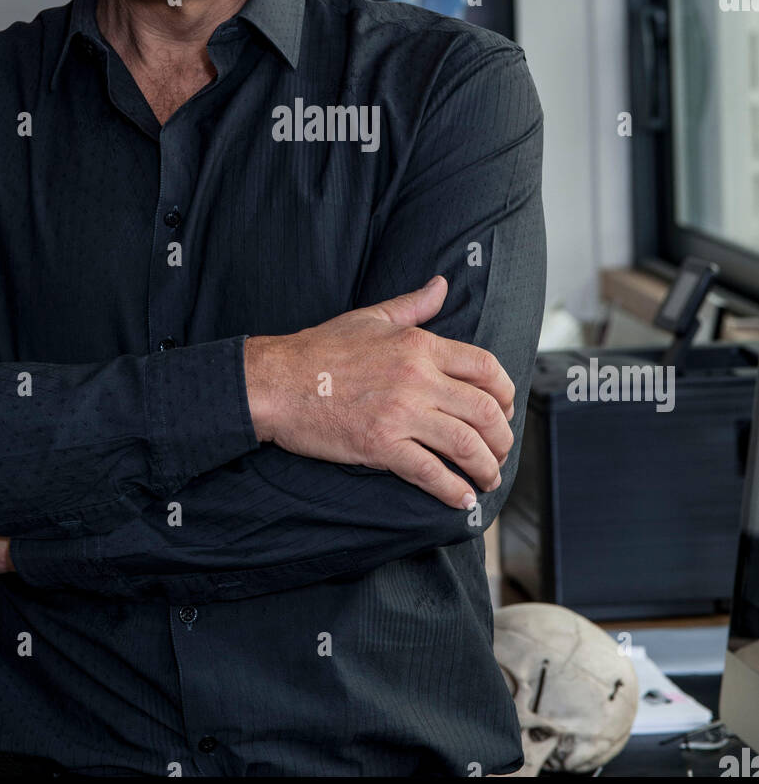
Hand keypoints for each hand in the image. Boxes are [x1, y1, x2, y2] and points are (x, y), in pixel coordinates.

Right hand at [243, 275, 515, 510]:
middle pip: (485, 411)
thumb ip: (414, 305)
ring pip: (466, 444)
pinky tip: (462, 499)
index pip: (485, 368)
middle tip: (501, 451)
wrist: (277, 381)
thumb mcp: (371, 317)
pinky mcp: (381, 446)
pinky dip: (453, 490)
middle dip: (502, 437)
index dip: (506, 392)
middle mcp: (417, 378)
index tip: (505, 409)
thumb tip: (442, 284)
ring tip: (489, 477)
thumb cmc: (320, 349)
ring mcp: (400, 414)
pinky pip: (431, 473)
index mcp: (419, 345)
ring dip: (486, 467)